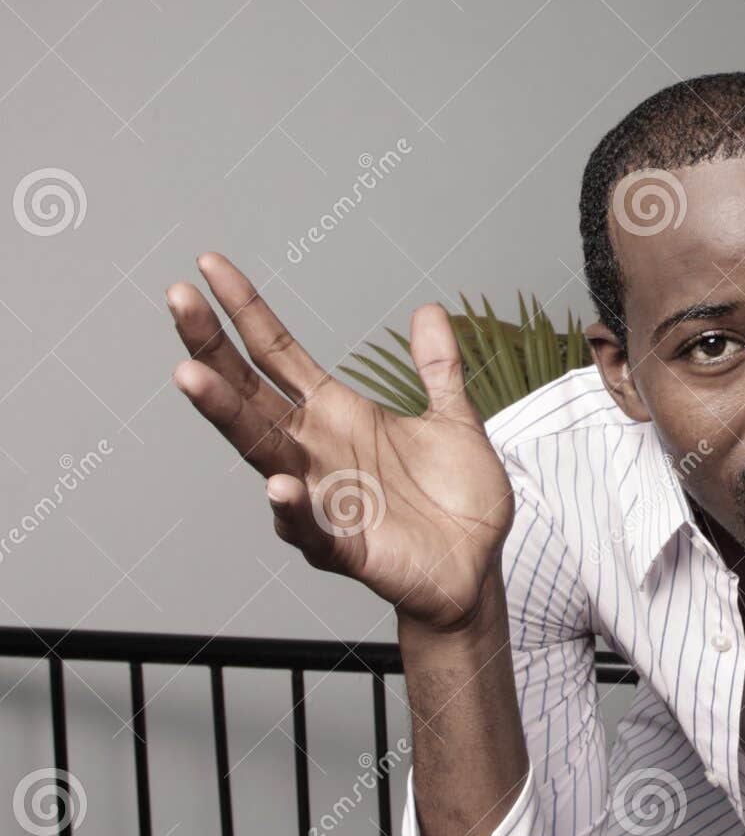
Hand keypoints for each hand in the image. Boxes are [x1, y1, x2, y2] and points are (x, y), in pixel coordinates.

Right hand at [167, 253, 513, 633]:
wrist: (475, 570)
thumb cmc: (456, 502)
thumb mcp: (454, 423)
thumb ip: (438, 370)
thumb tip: (429, 310)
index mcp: (336, 416)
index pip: (277, 355)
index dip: (245, 311)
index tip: (208, 264)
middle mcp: (316, 452)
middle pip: (250, 394)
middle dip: (211, 349)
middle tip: (177, 299)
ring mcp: (323, 499)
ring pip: (263, 454)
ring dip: (227, 416)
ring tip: (190, 376)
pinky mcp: (345, 547)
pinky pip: (311, 529)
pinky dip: (294, 510)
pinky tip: (280, 486)